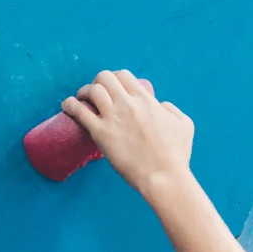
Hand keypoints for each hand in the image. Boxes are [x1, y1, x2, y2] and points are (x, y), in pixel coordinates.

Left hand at [62, 70, 191, 192]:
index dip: (117, 78)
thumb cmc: (176, 154)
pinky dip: (70, 104)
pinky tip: (68, 105)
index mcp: (146, 100)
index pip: (124, 76)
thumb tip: (161, 104)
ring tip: (83, 99)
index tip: (114, 88)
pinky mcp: (100, 133)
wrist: (164, 175)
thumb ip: (171, 109)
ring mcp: (112, 117)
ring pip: (91, 90)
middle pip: (105, 78)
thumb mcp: (184, 124)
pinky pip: (78, 111)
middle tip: (98, 93)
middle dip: (99, 82)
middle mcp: (127, 104)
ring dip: (85, 91)